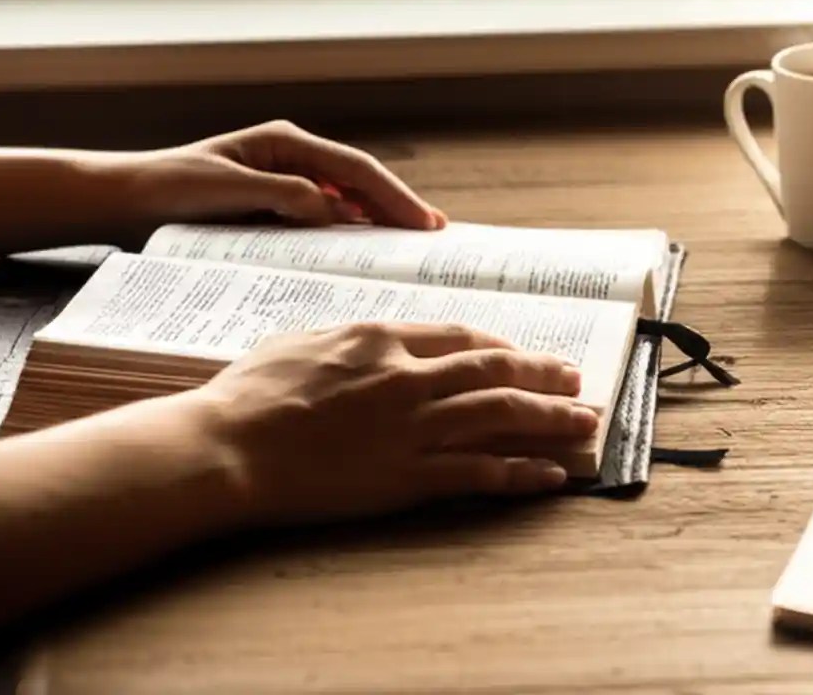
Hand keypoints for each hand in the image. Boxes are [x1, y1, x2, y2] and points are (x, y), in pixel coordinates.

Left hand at [125, 120, 445, 232]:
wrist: (125, 202)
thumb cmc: (168, 188)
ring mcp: (283, 184)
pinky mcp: (273, 208)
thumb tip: (336, 213)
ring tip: (410, 248)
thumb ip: (282, 195)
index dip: (393, 196)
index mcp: (285, 144)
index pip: (354, 169)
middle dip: (397, 207)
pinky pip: (322, 221)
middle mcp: (291, 160)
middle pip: (359, 183)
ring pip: (346, 202)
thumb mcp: (226, 190)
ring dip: (378, 223)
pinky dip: (349, 236)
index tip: (424, 224)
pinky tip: (364, 254)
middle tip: (435, 236)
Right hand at [191, 322, 598, 524]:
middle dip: (543, 372)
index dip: (501, 344)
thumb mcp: (297, 342)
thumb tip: (366, 340)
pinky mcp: (407, 476)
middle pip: (495, 368)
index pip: (460, 335)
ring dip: (551, 417)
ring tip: (585, 420)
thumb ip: (344, 339)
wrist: (227, 447)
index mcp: (381, 337)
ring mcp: (412, 427)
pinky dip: (521, 473)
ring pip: (501, 415)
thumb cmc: (247, 395)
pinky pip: (480, 472)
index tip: (521, 351)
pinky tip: (551, 475)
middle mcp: (408, 377)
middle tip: (575, 377)